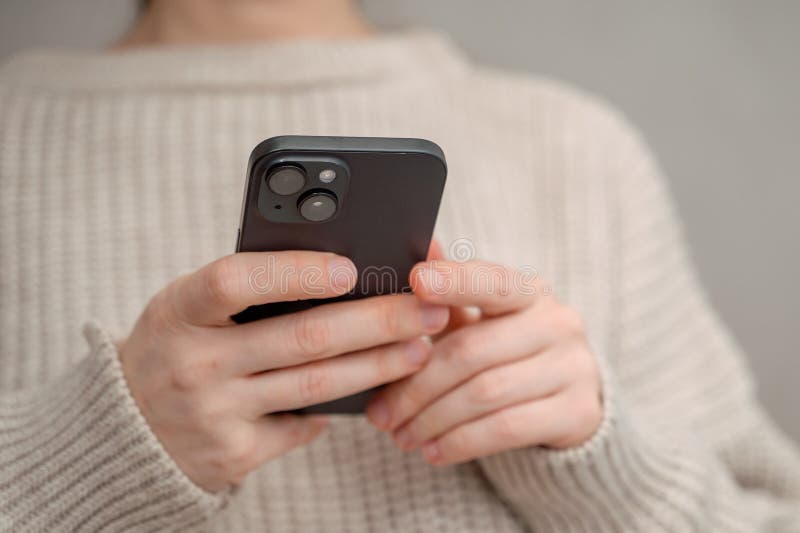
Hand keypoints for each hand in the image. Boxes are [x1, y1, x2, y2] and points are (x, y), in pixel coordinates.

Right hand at [118, 251, 448, 490]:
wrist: (129, 425)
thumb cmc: (178, 344)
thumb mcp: (189, 306)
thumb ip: (247, 289)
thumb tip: (342, 272)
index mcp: (179, 310)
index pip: (235, 281)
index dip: (295, 272)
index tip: (352, 267)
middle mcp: (193, 363)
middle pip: (302, 338)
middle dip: (376, 321)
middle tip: (426, 310)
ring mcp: (212, 413)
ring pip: (315, 384)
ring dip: (377, 365)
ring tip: (419, 347)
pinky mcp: (232, 453)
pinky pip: (301, 426)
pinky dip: (339, 407)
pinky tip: (371, 390)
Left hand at [366, 256, 601, 465]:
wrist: (568, 401)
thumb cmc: (507, 353)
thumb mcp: (481, 322)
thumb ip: (450, 293)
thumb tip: (420, 247)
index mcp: (529, 292)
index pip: (490, 281)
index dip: (453, 282)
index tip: (414, 282)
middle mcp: (557, 322)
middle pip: (472, 350)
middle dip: (417, 386)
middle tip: (381, 414)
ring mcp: (573, 367)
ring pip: (485, 393)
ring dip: (432, 419)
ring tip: (400, 436)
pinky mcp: (577, 412)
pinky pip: (506, 429)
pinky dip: (461, 442)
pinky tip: (432, 452)